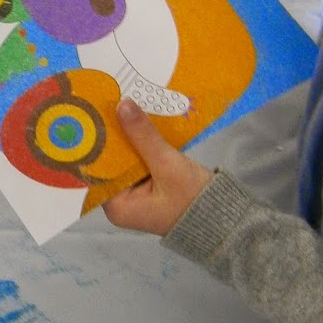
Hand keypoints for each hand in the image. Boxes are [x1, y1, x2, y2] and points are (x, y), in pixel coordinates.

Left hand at [103, 99, 213, 235]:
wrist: (226, 220)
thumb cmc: (194, 199)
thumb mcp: (168, 165)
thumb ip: (144, 136)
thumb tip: (122, 105)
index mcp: (117, 207)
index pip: (98, 169)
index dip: (97, 141)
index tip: (95, 113)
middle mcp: (121, 203)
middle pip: (112, 163)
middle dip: (114, 136)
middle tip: (108, 102)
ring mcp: (136, 196)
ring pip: (126, 160)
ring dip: (128, 138)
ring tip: (120, 105)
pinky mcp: (150, 187)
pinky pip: (139, 162)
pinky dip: (141, 145)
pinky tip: (139, 120)